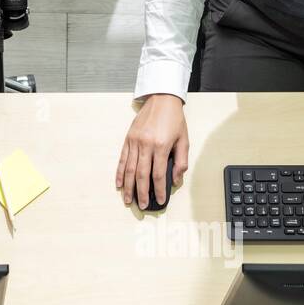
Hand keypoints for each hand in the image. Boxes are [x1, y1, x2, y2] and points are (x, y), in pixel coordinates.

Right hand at [116, 94, 187, 209]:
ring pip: (130, 169)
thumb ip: (181, 161)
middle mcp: (146, 145)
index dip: (159, 190)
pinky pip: (123, 159)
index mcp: (161, 146)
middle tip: (142, 205)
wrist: (162, 99)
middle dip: (141, 192)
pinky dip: (120, 172)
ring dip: (128, 186)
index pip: (158, 174)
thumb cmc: (174, 119)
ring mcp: (135, 142)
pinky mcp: (128, 139)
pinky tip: (119, 183)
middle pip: (142, 175)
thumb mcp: (184, 140)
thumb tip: (175, 180)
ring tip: (128, 199)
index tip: (160, 200)